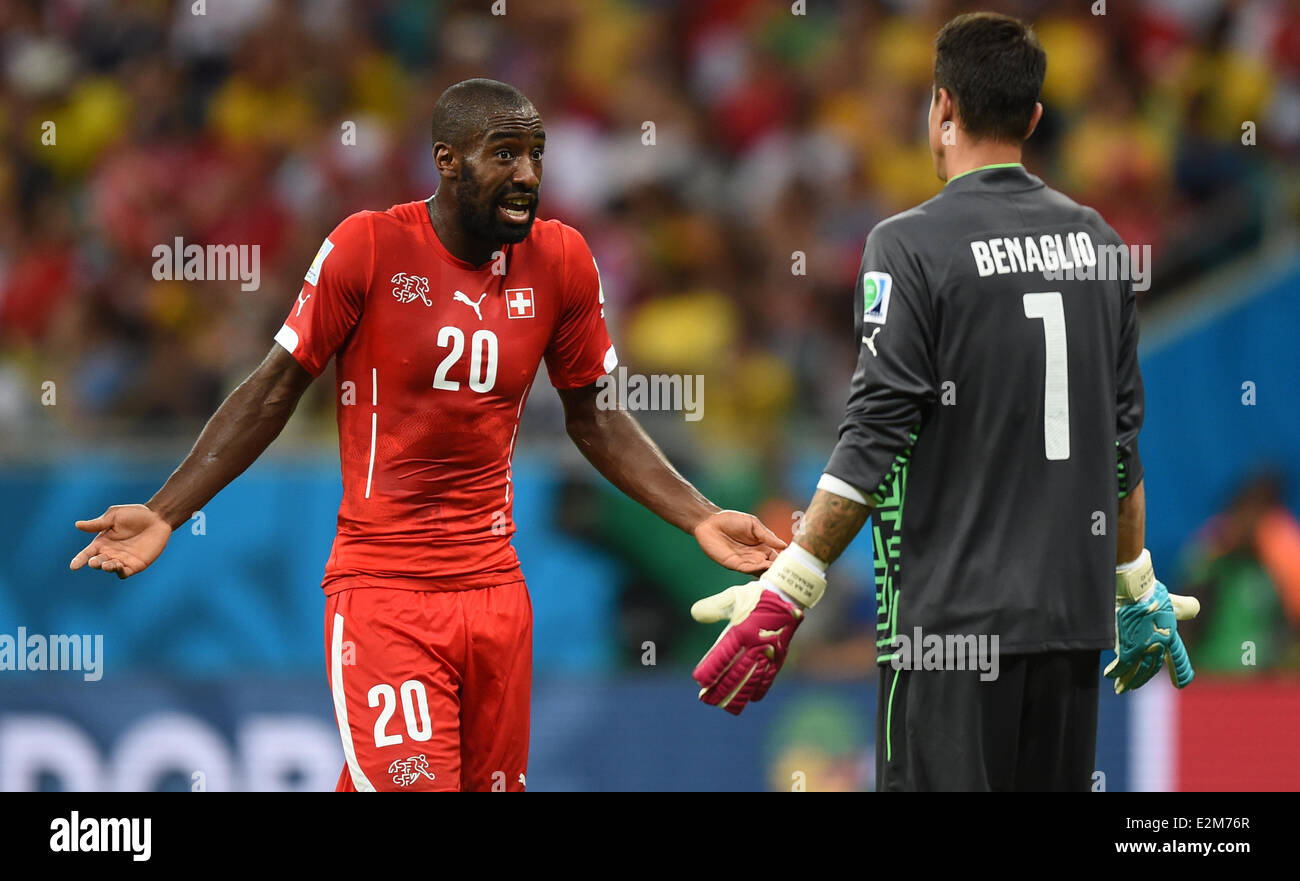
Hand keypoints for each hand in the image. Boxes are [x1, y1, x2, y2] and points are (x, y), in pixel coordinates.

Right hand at [70, 504, 171, 578]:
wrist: (158, 518)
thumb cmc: (135, 514)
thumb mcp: (115, 516)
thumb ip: (98, 523)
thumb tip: (77, 525)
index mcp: (102, 541)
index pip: (87, 553)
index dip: (79, 560)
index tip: (73, 566)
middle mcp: (110, 552)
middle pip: (97, 562)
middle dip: (95, 563)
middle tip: (95, 561)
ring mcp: (122, 560)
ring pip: (110, 568)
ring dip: (107, 568)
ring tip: (106, 564)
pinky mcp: (135, 565)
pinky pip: (124, 573)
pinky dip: (120, 572)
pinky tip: (120, 567)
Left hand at [691, 582, 802, 714]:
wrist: (790, 595)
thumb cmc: (757, 596)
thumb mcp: (733, 596)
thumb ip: (714, 607)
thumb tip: (694, 613)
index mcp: (743, 631)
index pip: (723, 656)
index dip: (711, 671)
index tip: (699, 681)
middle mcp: (756, 646)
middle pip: (735, 674)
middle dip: (720, 690)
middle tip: (706, 700)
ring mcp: (769, 653)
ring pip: (752, 681)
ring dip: (738, 695)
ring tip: (725, 706)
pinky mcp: (779, 657)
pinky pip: (769, 678)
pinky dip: (760, 689)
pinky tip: (752, 698)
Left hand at [692, 509, 786, 573]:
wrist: (710, 522)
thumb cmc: (731, 520)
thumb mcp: (753, 524)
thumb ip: (767, 536)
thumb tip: (785, 545)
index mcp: (762, 546)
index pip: (776, 557)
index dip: (784, 560)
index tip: (795, 563)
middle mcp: (755, 556)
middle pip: (770, 567)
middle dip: (779, 570)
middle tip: (790, 572)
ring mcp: (745, 562)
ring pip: (760, 571)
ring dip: (769, 571)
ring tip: (780, 572)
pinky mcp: (734, 564)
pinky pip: (748, 569)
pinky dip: (757, 569)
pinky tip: (764, 566)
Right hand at [1104, 577, 1199, 694]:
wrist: (1136, 592)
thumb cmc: (1151, 594)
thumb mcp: (1170, 601)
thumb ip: (1183, 607)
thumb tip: (1195, 606)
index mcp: (1170, 636)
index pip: (1177, 657)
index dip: (1180, 671)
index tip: (1181, 684)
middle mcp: (1159, 646)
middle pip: (1151, 668)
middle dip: (1142, 678)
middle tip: (1135, 686)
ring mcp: (1144, 649)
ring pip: (1137, 671)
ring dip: (1128, 680)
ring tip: (1121, 688)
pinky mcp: (1129, 649)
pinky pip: (1122, 666)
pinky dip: (1116, 672)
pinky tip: (1109, 675)